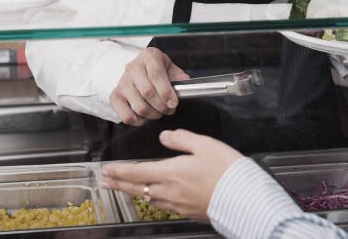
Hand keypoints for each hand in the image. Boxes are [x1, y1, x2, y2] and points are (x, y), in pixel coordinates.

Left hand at [100, 129, 242, 220]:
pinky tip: (151, 198)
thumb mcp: (206, 144)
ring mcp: (177, 204)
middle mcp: (169, 191)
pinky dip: (149, 200)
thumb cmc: (227, 171)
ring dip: (131, 192)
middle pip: (136, 188)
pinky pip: (161, 206)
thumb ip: (182, 138)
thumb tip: (165, 136)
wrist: (242, 198)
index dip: (119, 171)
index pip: (137, 171)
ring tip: (122, 188)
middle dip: (118, 183)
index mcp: (171, 172)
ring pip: (146, 198)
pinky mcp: (186, 212)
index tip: (107, 169)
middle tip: (104, 181)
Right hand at [109, 47, 187, 124]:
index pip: (156, 75)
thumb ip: (178, 77)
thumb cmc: (156, 69)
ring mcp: (122, 82)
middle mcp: (133, 67)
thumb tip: (184, 86)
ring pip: (138, 106)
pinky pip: (126, 116)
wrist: (138, 69)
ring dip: (153, 114)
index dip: (166, 92)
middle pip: (147, 92)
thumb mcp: (170, 67)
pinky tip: (146, 117)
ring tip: (160, 113)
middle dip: (162, 106)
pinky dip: (139, 121)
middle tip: (169, 110)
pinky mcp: (115, 96)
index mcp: (149, 57)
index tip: (173, 103)